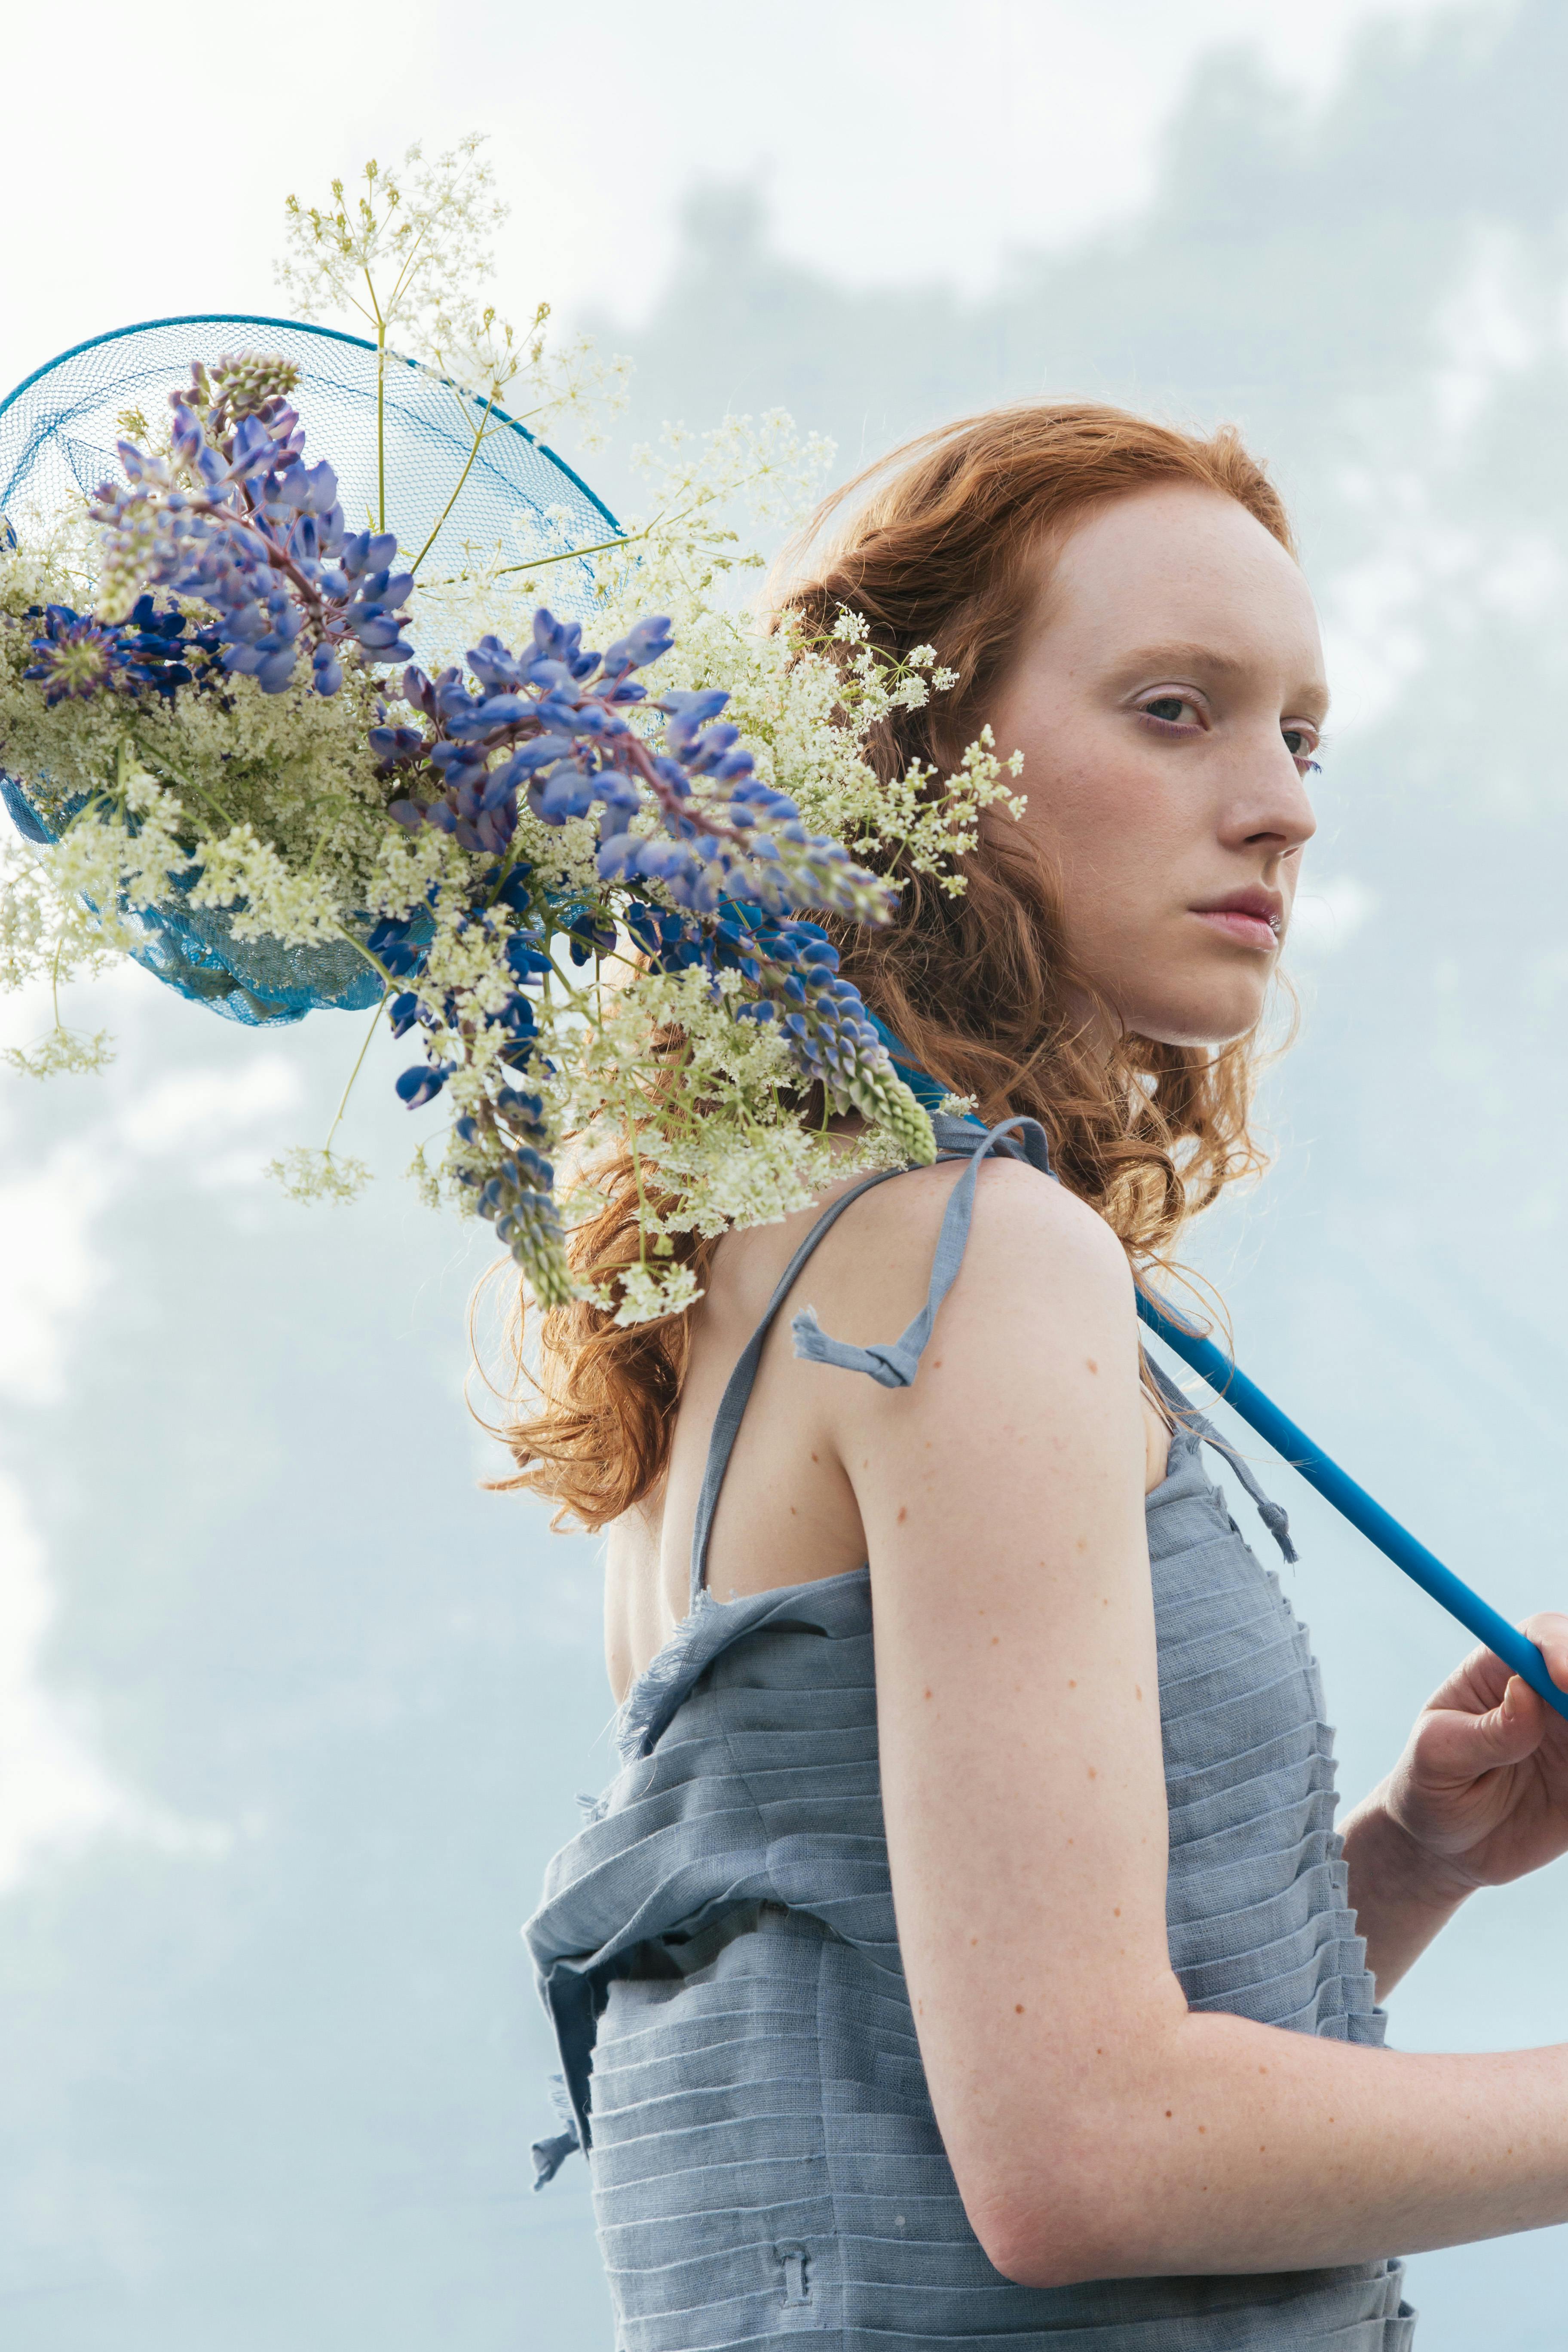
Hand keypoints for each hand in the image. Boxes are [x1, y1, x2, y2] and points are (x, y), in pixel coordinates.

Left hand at [1381, 1614, 1567, 1896]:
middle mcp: (1546, 1696)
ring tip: (1564, 1771)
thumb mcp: (1441, 1758)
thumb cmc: (1430, 1789)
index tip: (1565, 1680)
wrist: (1447, 1848)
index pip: (1542, 1635)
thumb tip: (1524, 1692)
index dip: (1561, 1647)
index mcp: (1499, 1671)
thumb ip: (1486, 1731)